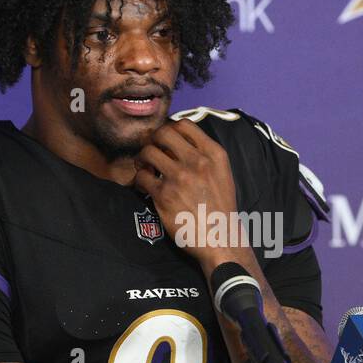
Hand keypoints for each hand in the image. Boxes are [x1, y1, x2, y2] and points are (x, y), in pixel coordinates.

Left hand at [132, 120, 247, 269]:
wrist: (220, 238)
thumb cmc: (221, 208)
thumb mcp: (223, 174)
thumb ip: (205, 155)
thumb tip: (180, 142)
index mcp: (214, 154)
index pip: (184, 125)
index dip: (170, 129)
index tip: (166, 141)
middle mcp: (197, 161)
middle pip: (163, 133)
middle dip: (153, 140)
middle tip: (152, 151)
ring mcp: (180, 177)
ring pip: (148, 152)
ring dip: (142, 158)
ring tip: (145, 168)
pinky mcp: (164, 195)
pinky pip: (141, 177)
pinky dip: (139, 180)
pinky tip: (145, 187)